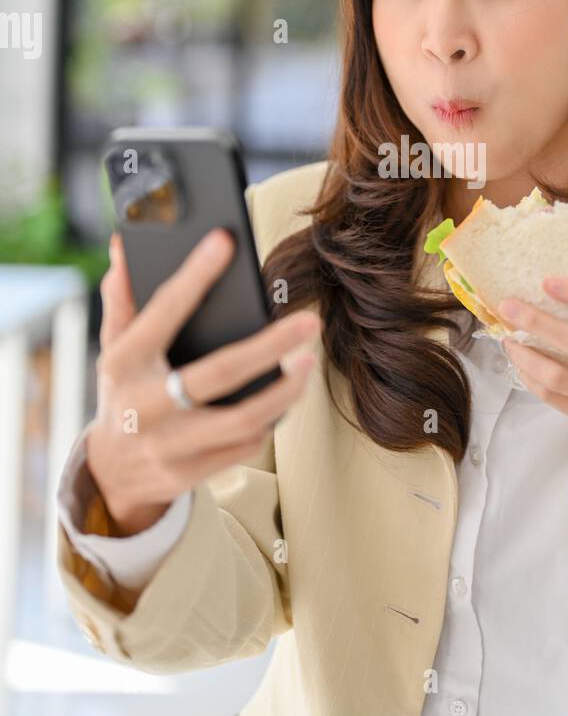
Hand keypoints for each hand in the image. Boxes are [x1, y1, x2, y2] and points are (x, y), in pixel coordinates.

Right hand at [86, 229, 320, 534]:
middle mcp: (146, 406)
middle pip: (219, 373)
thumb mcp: (113, 346)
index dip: (193, 275)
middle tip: (308, 322)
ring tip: (308, 362)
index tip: (225, 242)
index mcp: (124, 364)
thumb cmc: (123, 390)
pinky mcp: (191, 472)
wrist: (110, 471)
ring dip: (284, 391)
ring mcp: (169, 445)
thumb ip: (122, 297)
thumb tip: (124, 244)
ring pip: (242, 419)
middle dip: (270, 346)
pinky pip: (244, 447)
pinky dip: (270, 420)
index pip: (162, 313)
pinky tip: (287, 398)